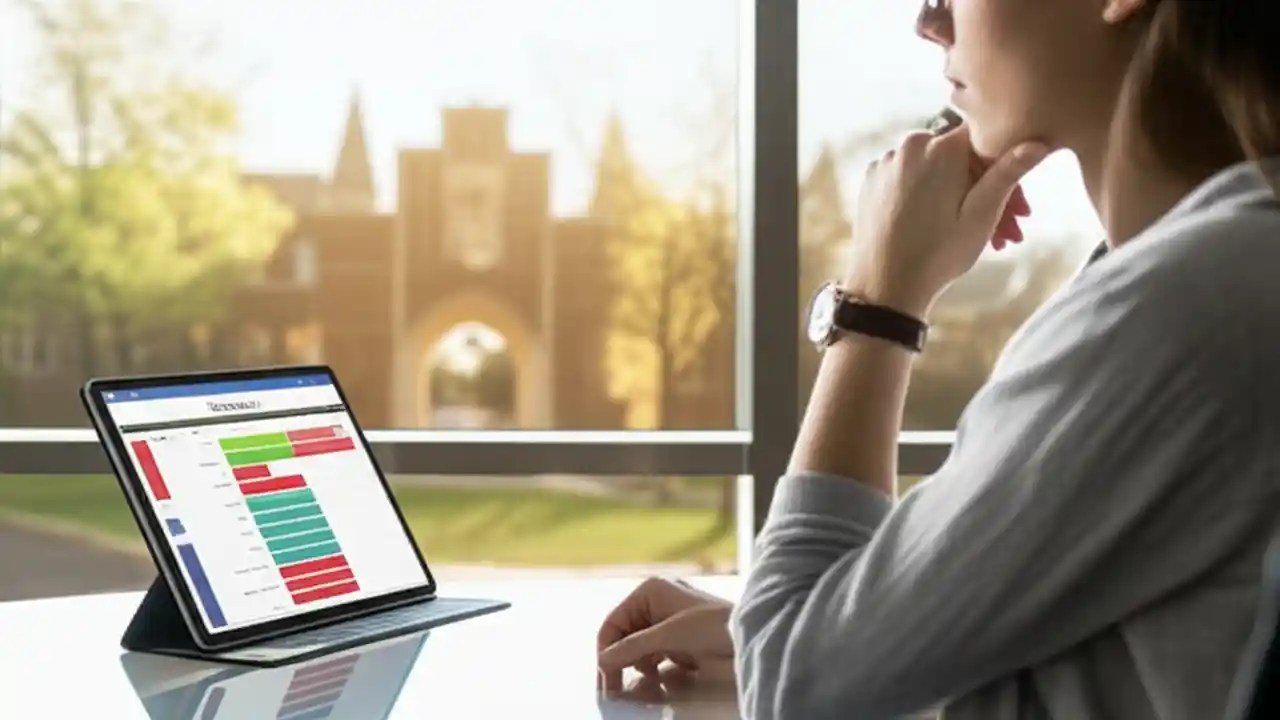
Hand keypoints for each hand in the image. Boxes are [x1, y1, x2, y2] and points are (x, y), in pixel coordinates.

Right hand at [596, 578, 735, 693]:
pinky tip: (660, 681)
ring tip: (647, 685)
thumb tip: (602, 662)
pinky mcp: (680, 641)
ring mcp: (668, 622)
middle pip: (624, 638)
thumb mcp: (669, 636)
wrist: (754, 636)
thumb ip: (633, 648)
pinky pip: (656, 658)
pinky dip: (654, 671)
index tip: (606, 681)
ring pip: (638, 650)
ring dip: (638, 669)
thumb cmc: (714, 626)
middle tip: (616, 691)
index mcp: (649, 591)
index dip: (606, 652)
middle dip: (622, 663)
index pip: (612, 624)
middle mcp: (655, 603)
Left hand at [846, 124, 1050, 317]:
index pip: (985, 140)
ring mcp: (886, 162)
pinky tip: (942, 228)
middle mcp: (909, 145)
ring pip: (935, 172)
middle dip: (987, 192)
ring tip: (979, 239)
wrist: (883, 286)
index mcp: (940, 147)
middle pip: (960, 160)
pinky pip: (909, 180)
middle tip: (1008, 232)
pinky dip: (928, 198)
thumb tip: (1038, 142)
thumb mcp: (982, 215)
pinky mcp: (871, 180)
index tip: (1020, 209)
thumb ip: (1007, 174)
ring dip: (959, 198)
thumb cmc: (938, 254)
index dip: (1005, 170)